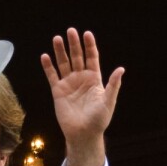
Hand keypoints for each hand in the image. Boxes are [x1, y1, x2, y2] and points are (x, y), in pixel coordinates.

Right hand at [41, 29, 123, 165]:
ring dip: (60, 51)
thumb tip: (121, 69)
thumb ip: (113, 85)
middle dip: (74, 44)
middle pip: (77, 57)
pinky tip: (45, 56)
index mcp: (94, 80)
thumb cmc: (99, 120)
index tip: (87, 34)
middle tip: (71, 31)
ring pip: (64, 63)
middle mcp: (81, 79)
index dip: (90, 46)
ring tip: (57, 38)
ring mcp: (69, 84)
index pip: (92, 58)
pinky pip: (52, 76)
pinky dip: (48, 67)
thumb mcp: (108, 102)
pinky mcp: (58, 91)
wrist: (83, 134)